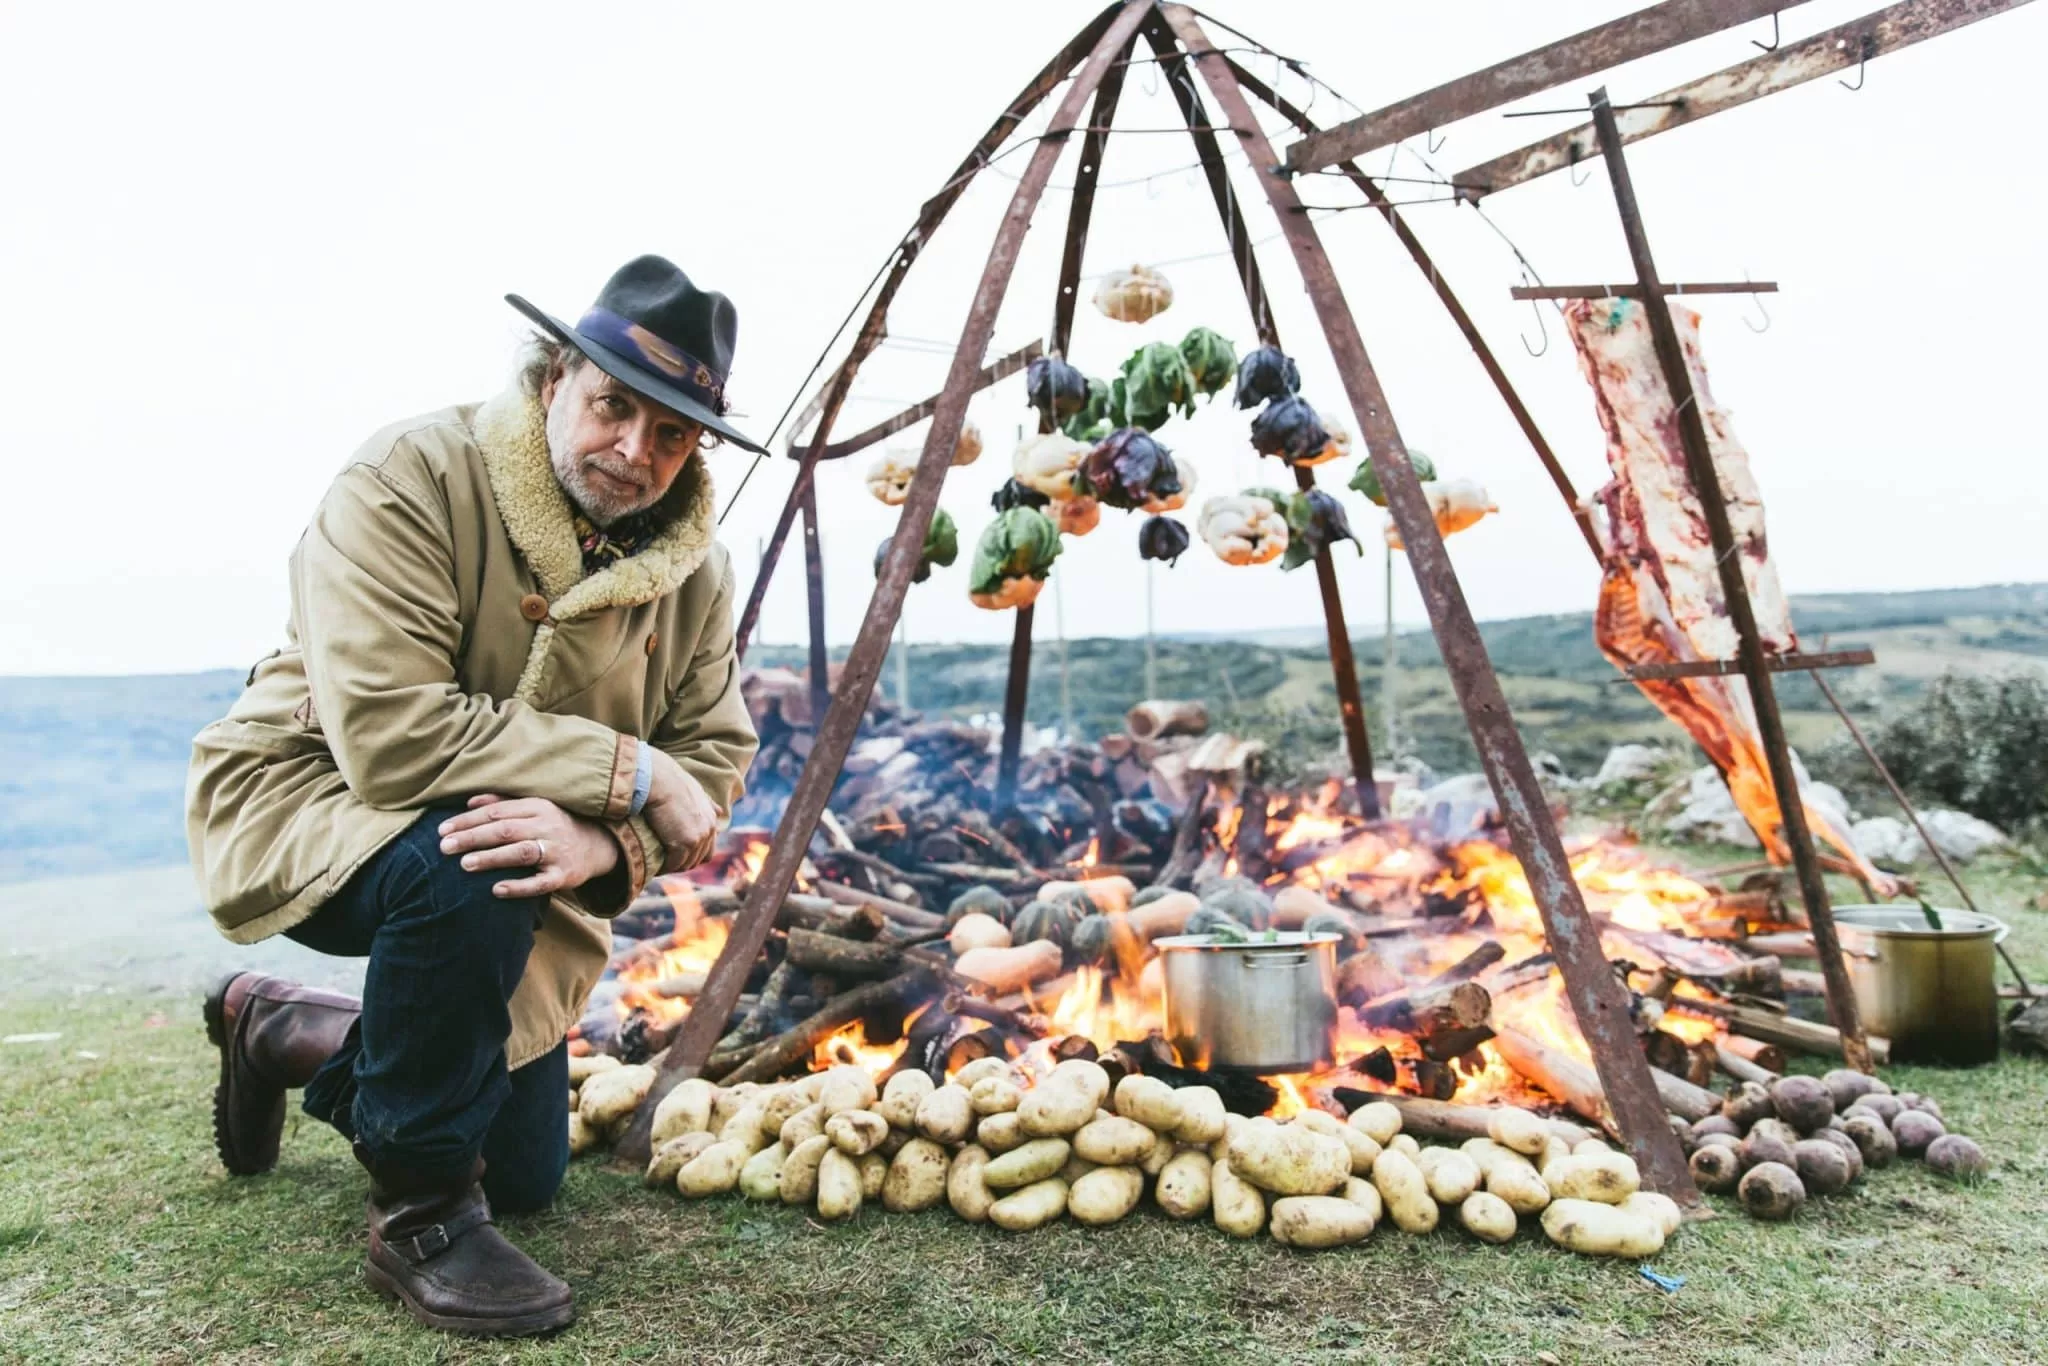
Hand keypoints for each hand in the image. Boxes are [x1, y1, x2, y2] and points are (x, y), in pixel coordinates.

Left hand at [437, 795, 619, 898]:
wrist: (596, 846)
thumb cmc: (555, 825)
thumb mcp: (534, 808)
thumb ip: (503, 803)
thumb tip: (469, 802)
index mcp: (537, 807)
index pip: (497, 812)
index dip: (468, 820)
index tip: (442, 830)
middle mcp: (547, 826)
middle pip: (505, 830)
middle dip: (472, 838)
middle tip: (444, 847)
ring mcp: (556, 851)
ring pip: (520, 853)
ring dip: (491, 858)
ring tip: (464, 864)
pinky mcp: (563, 875)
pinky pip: (540, 883)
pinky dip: (519, 886)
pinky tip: (496, 889)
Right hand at [642, 749, 718, 871]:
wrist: (659, 780)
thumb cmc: (671, 781)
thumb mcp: (696, 790)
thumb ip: (708, 803)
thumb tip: (720, 811)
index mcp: (711, 819)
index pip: (708, 850)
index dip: (693, 855)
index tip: (678, 856)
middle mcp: (708, 830)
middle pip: (697, 859)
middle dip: (683, 863)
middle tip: (666, 862)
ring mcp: (697, 838)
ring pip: (685, 864)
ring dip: (673, 866)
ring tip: (659, 864)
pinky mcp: (683, 844)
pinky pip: (674, 864)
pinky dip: (665, 866)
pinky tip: (654, 864)